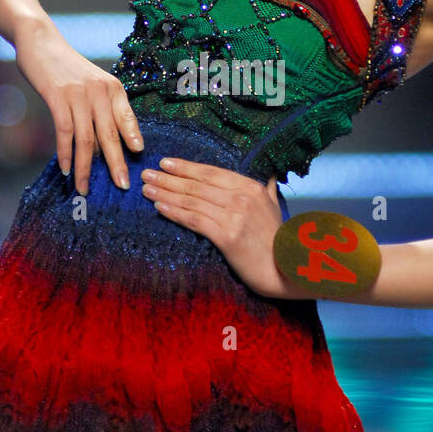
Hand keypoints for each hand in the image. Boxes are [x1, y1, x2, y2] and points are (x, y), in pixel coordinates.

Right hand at [14, 16, 142, 193]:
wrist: (41, 42)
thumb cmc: (67, 68)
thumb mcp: (93, 84)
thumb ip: (101, 109)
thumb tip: (105, 145)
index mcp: (113, 88)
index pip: (128, 118)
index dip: (134, 138)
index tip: (139, 157)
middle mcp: (100, 91)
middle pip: (110, 134)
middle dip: (116, 163)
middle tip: (122, 185)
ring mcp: (79, 94)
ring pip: (86, 139)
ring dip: (85, 167)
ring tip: (84, 188)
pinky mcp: (57, 97)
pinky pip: (65, 131)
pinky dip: (65, 153)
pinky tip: (66, 169)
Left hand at [140, 157, 307, 299]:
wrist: (284, 268)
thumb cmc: (276, 239)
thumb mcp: (275, 206)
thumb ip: (268, 188)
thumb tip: (270, 174)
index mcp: (251, 187)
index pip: (211, 172)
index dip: (186, 167)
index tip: (165, 162)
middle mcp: (241, 198)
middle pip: (197, 185)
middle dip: (168, 179)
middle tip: (147, 174)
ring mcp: (234, 217)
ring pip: (192, 201)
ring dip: (166, 194)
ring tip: (147, 189)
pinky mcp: (227, 236)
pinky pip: (194, 220)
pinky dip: (175, 213)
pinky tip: (160, 208)